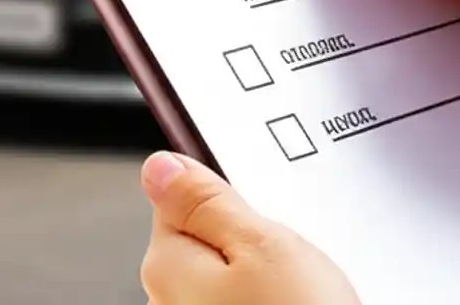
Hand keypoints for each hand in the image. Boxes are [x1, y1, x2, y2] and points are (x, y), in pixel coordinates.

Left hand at [139, 151, 359, 304]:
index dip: (227, 199)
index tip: (258, 212)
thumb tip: (160, 167)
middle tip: (288, 256)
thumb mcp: (262, 243)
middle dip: (247, 241)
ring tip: (299, 292)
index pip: (179, 199)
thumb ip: (206, 200)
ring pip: (226, 281)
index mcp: (166, 265)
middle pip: (204, 242)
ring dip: (261, 279)